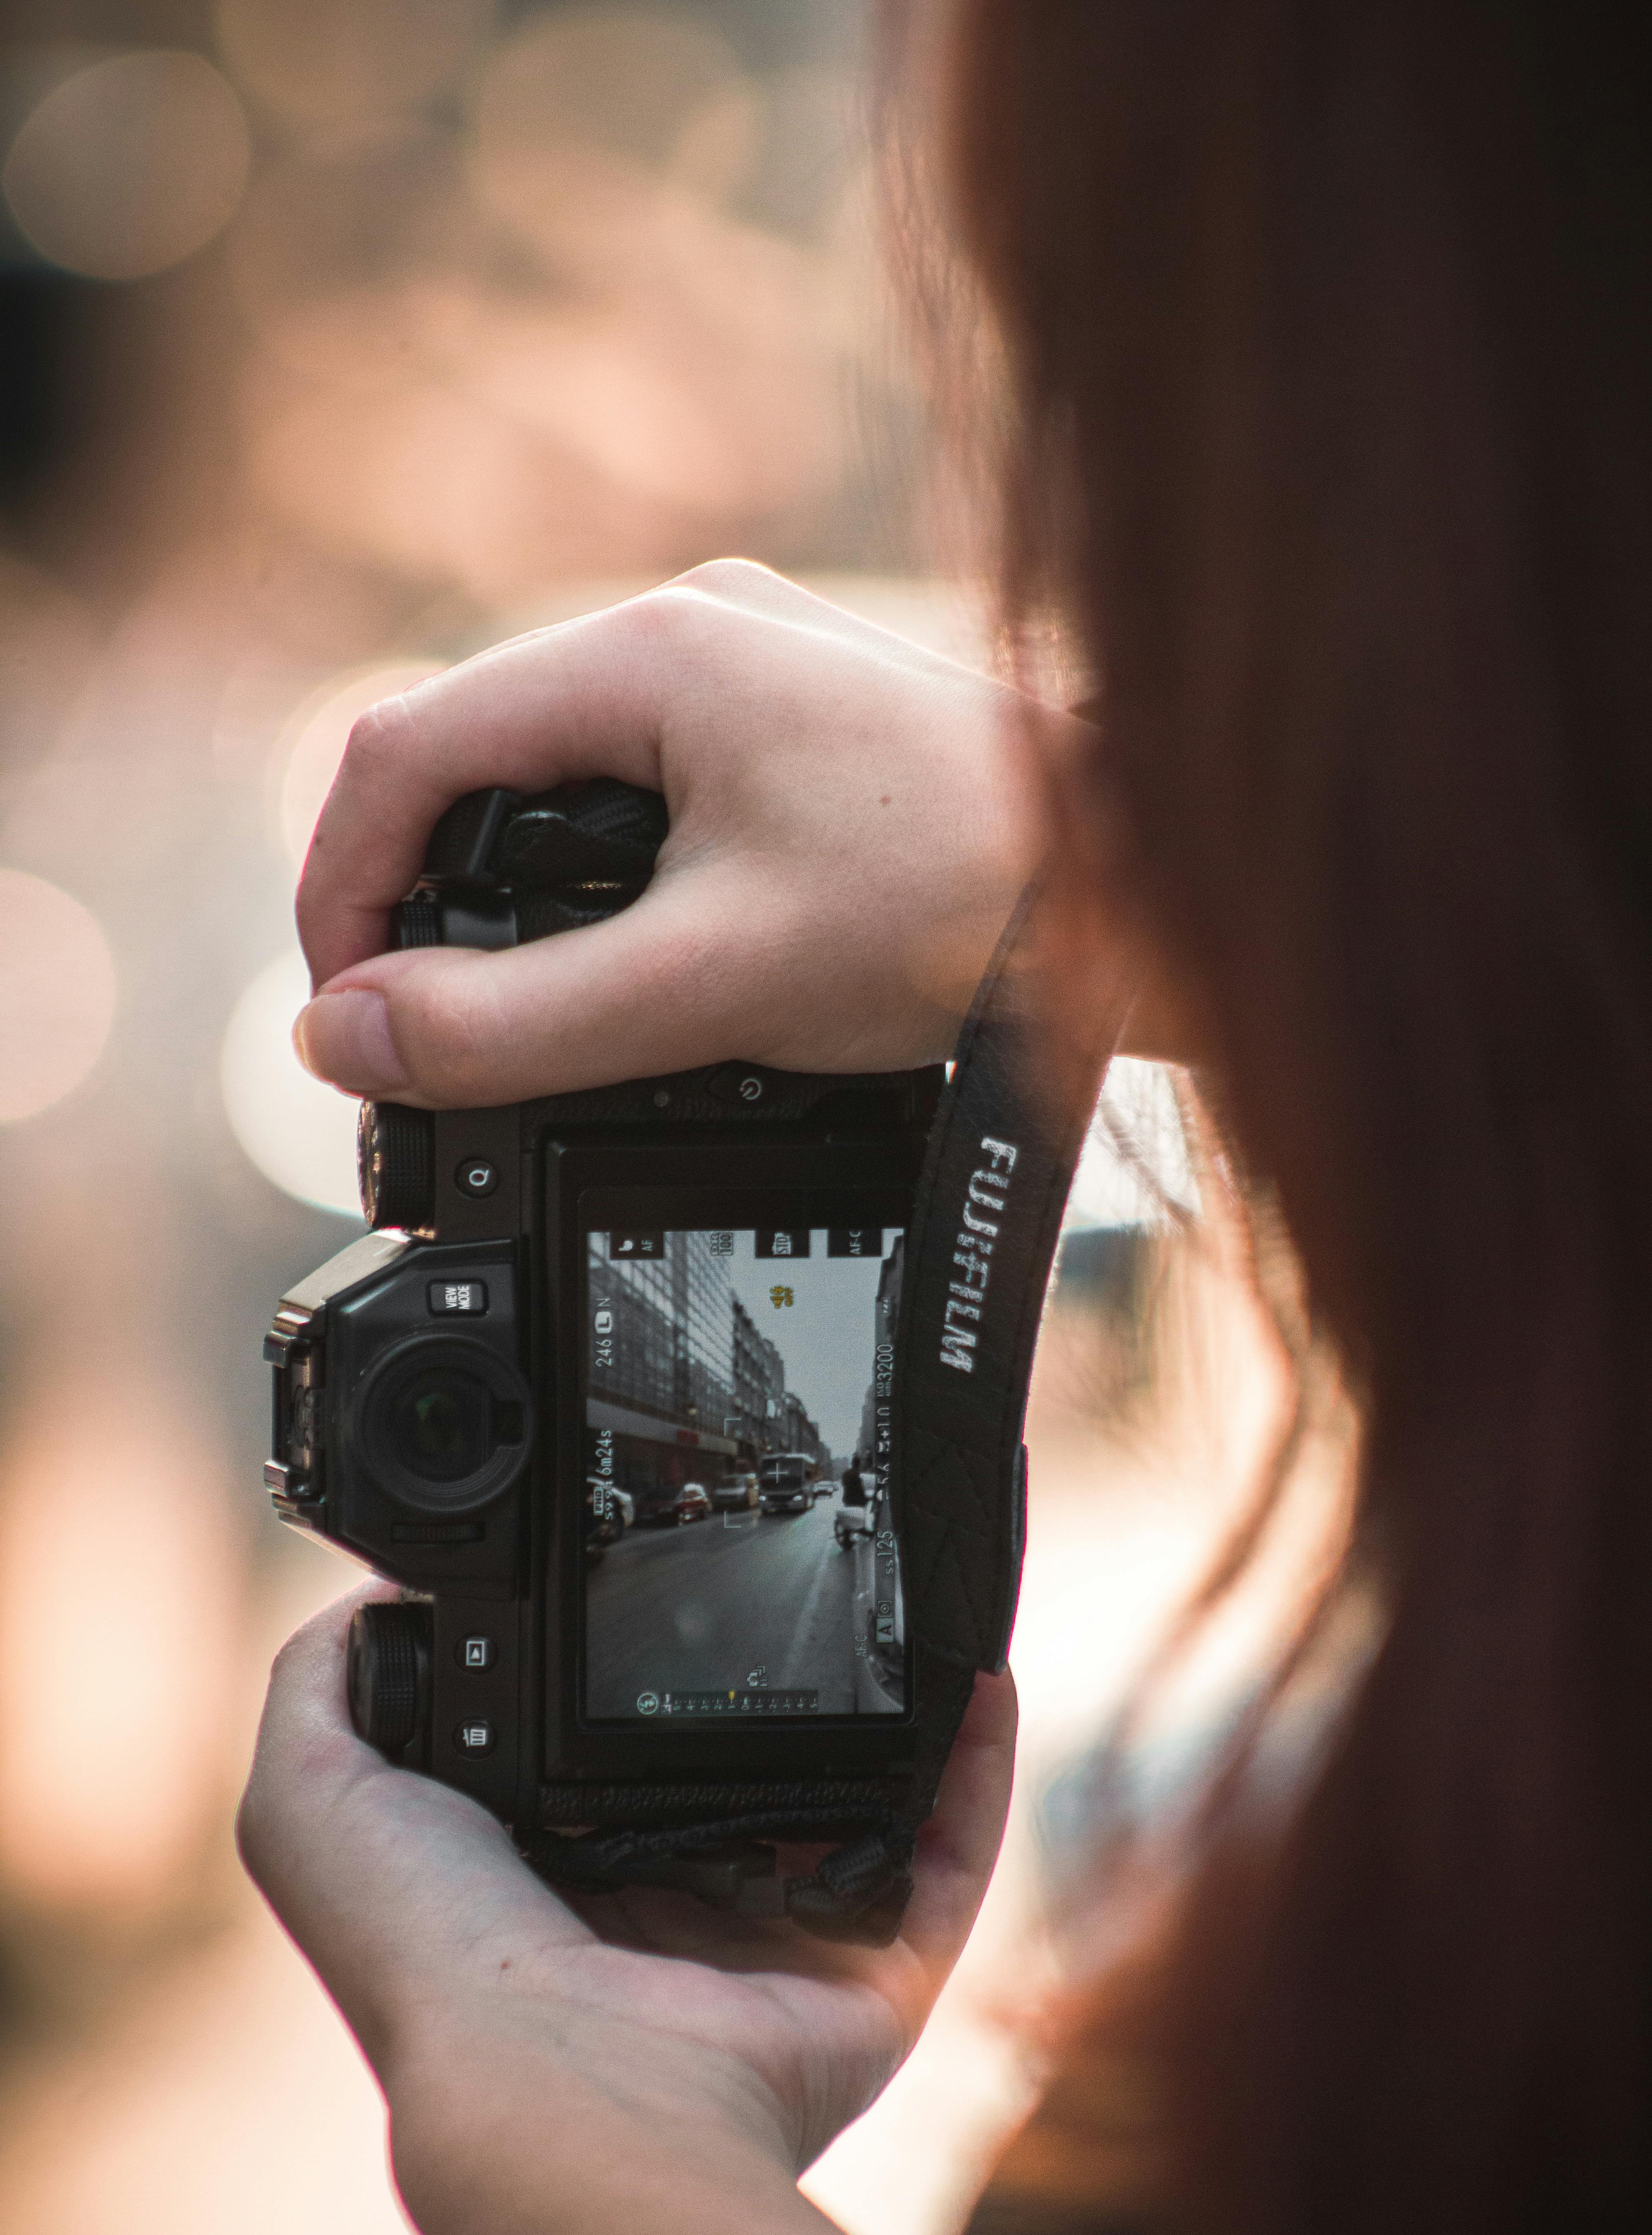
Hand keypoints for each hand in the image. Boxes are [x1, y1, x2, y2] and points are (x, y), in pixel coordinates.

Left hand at [240, 1586, 1014, 2169]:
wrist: (562, 2085)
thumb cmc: (434, 1951)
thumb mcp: (312, 1803)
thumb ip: (326, 1687)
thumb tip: (382, 1590)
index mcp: (569, 1865)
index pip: (623, 1739)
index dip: (652, 1652)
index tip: (682, 1554)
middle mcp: (685, 1902)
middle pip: (763, 1763)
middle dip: (800, 1672)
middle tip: (833, 1565)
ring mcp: (789, 1939)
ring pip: (871, 1797)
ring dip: (907, 1703)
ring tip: (927, 1600)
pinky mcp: (876, 1970)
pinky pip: (949, 1853)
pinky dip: (975, 1768)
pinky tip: (982, 1677)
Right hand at [290, 561, 1057, 1104]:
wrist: (1136, 891)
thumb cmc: (959, 908)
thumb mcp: (707, 984)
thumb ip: (514, 1021)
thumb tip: (348, 1035)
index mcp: (649, 655)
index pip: (402, 749)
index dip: (345, 889)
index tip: (353, 1014)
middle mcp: (684, 633)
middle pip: (467, 755)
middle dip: (421, 894)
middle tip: (425, 1027)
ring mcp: (738, 670)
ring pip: (550, 777)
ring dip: (508, 891)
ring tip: (514, 1008)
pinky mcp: (780, 725)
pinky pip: (634, 790)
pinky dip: (596, 879)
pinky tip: (621, 958)